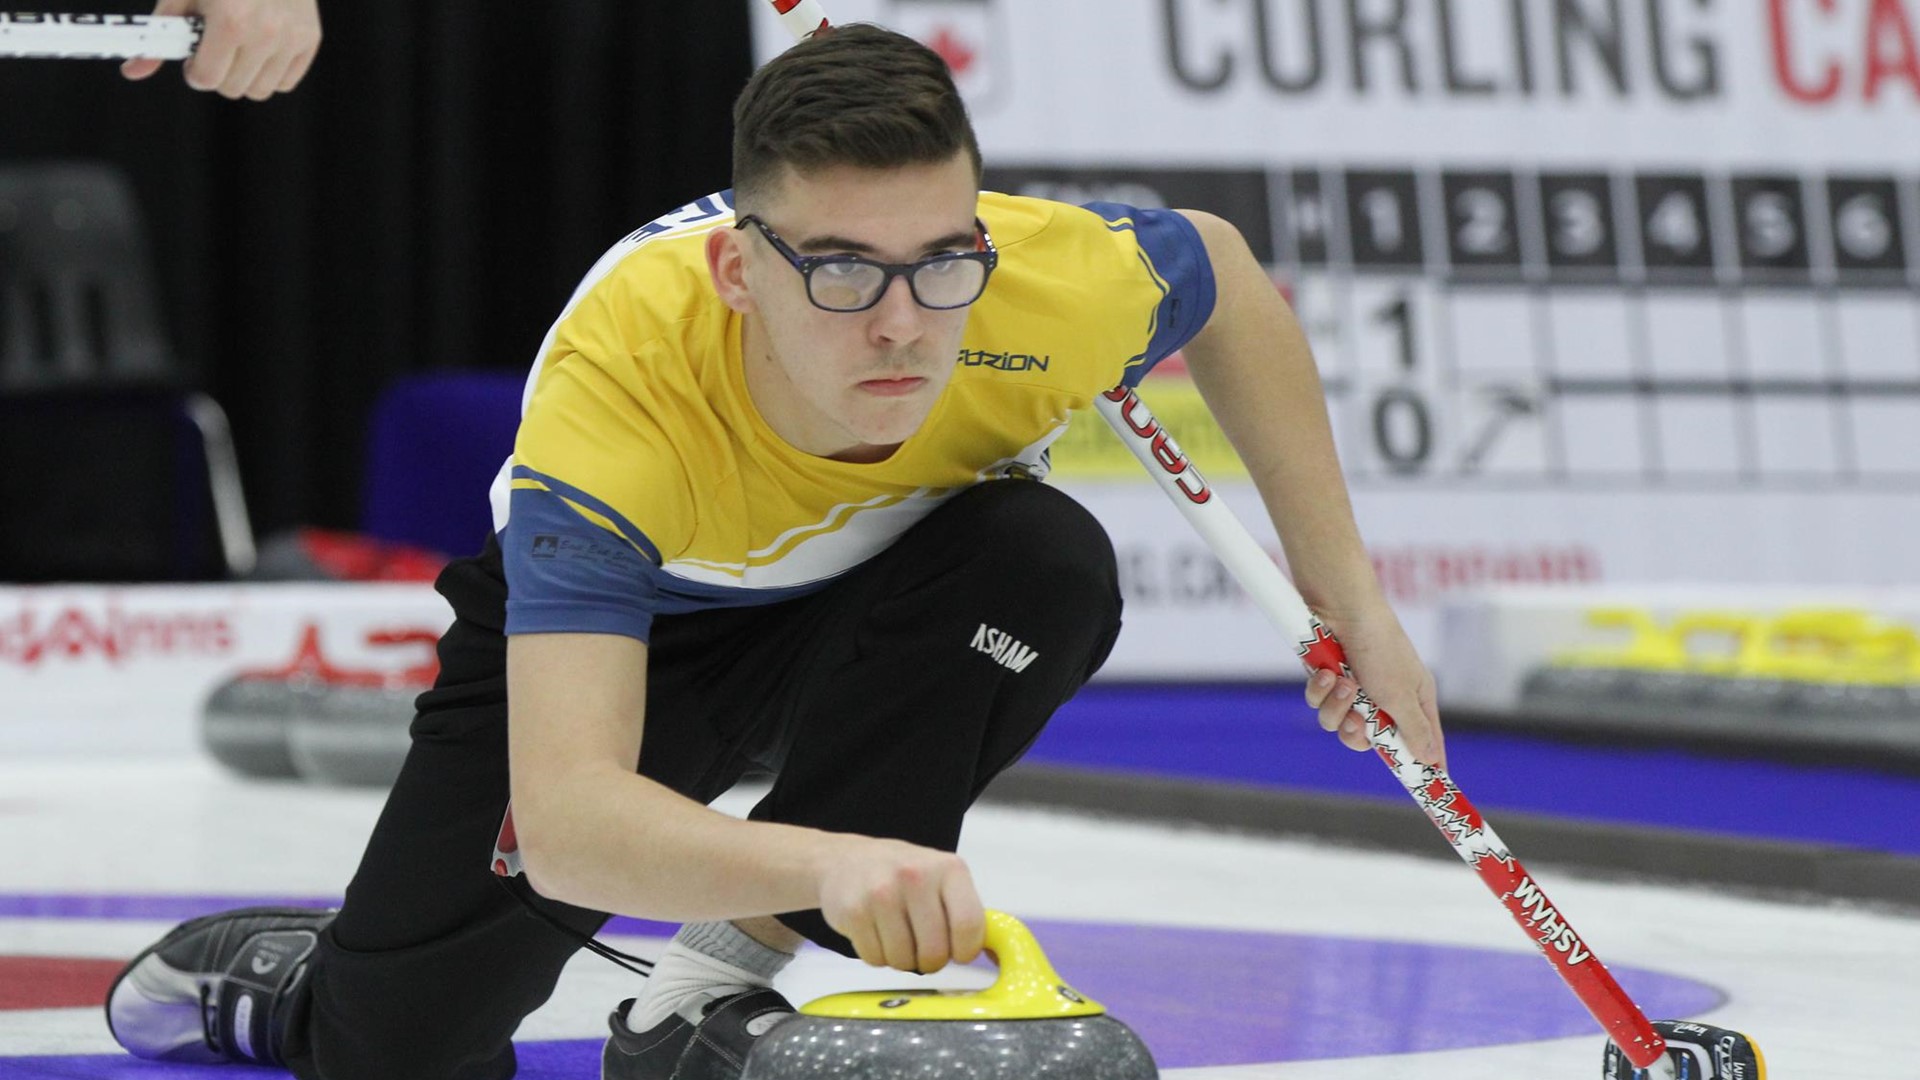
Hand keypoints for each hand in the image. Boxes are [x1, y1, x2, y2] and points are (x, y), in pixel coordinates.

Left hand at [121, 0, 320, 100]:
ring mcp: (292, 37)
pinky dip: (270, 72)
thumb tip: (132, 72)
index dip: (194, 71)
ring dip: (244, 75)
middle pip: (232, 88)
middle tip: (216, 46)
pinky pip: (285, 82)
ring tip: (238, 46)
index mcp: (230, 20)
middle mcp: (266, 33)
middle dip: (218, 72)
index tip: (194, 57)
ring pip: (260, 90)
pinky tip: (260, 48)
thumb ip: (160, 34)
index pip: (207, 79)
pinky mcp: (310, 38)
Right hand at [817, 837, 986, 973]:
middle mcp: (916, 876)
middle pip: (935, 952)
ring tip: (897, 935)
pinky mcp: (854, 911)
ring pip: (904, 960)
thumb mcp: (943, 879)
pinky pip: (875, 960)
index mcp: (949, 868)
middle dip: (931, 960)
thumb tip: (999, 955)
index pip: (969, 925)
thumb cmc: (905, 876)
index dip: (965, 951)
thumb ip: (968, 912)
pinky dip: (877, 956)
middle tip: (923, 946)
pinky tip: (876, 932)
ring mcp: (882, 892)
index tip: (957, 952)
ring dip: (902, 959)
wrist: (846, 860)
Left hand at [1303, 605, 1443, 768]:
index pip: (1424, 741)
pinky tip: (1327, 673)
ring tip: (1343, 683)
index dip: (1425, 764)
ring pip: (1338, 723)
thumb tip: (1430, 759)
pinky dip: (1321, 691)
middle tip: (1357, 723)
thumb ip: (1412, 729)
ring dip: (1337, 707)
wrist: (1340, 607)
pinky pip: (1319, 703)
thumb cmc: (1379, 647)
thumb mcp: (1400, 694)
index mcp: (1414, 698)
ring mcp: (1353, 688)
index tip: (1430, 791)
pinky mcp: (1327, 679)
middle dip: (1359, 735)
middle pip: (1370, 740)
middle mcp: (1384, 696)